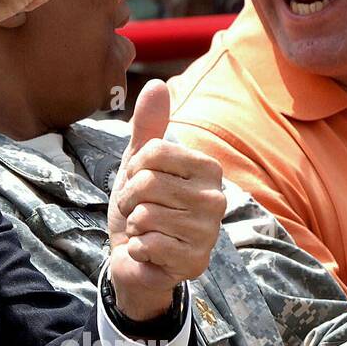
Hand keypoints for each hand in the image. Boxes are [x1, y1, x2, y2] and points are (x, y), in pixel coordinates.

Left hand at [107, 81, 224, 321]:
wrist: (135, 257)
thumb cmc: (140, 207)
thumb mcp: (138, 164)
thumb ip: (148, 127)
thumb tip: (157, 84)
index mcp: (207, 169)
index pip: (153, 153)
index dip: (133, 169)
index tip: (138, 182)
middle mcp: (216, 198)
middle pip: (148, 183)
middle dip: (129, 199)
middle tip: (138, 210)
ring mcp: (208, 232)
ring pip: (146, 214)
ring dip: (134, 225)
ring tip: (146, 230)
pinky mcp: (195, 261)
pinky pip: (148, 243)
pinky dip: (138, 247)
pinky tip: (150, 251)